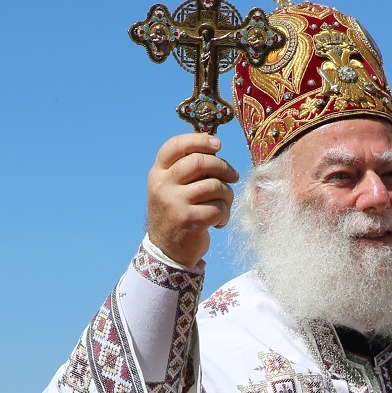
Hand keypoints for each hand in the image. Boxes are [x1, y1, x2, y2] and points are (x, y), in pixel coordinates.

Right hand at [147, 134, 239, 266]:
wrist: (167, 252)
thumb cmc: (176, 214)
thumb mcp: (171, 188)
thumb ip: (186, 169)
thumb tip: (215, 149)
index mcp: (158, 173)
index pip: (175, 146)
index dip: (199, 140)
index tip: (218, 145)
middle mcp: (163, 185)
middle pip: (200, 162)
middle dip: (223, 167)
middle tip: (233, 176)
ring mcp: (175, 202)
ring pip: (214, 186)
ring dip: (227, 195)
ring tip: (224, 205)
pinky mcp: (189, 220)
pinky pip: (218, 208)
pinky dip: (225, 215)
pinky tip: (218, 222)